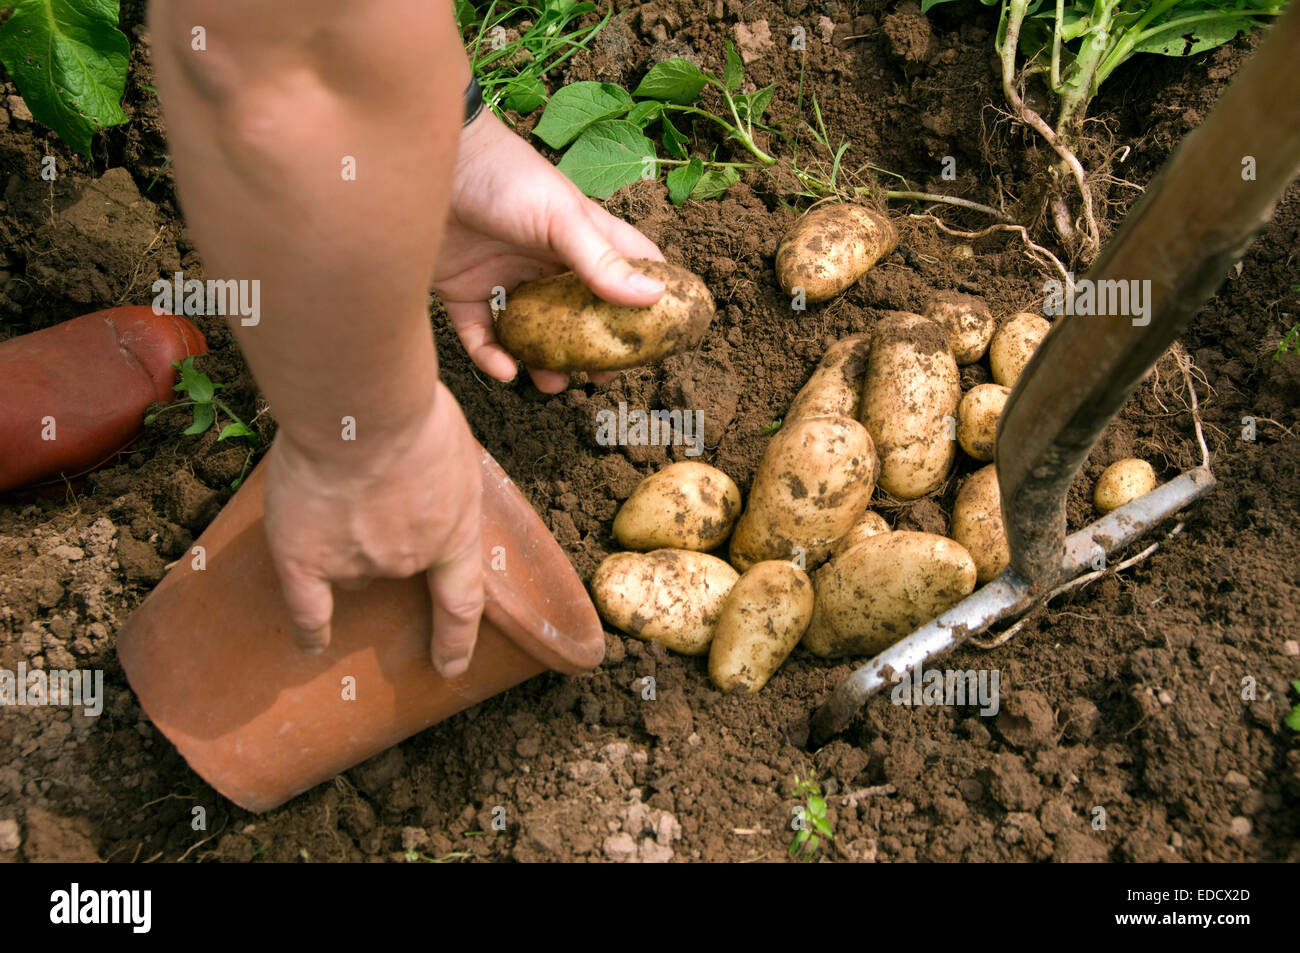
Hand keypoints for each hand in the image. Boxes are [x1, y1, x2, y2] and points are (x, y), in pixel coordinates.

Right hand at [262, 381, 482, 676]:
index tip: (450, 669)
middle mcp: (408, 560)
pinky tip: (310, 644)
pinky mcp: (306, 559)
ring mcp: (357, 564)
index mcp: (454, 533)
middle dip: (386, 534)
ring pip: (349, 566)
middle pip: (393, 566)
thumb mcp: (453, 443)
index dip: (457, 640)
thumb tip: (421, 473)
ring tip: (335, 484)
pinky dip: (309, 629)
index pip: (462, 602)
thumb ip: (439, 474)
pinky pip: (307, 608)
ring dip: (343, 536)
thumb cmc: (413, 410)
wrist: (361, 409)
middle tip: (374, 490)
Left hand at [434, 111, 665, 392]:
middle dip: (590, 349)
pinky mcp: (464, 291)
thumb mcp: (560, 218)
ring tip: (550, 384)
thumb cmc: (503, 176)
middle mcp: (546, 262)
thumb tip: (652, 298)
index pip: (627, 270)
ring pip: (532, 333)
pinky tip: (504, 369)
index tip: (658, 338)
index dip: (647, 301)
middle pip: (579, 314)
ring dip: (542, 362)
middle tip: (600, 379)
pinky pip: (481, 335)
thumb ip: (601, 260)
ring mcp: (505, 277)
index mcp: (579, 238)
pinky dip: (492, 357)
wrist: (425, 163)